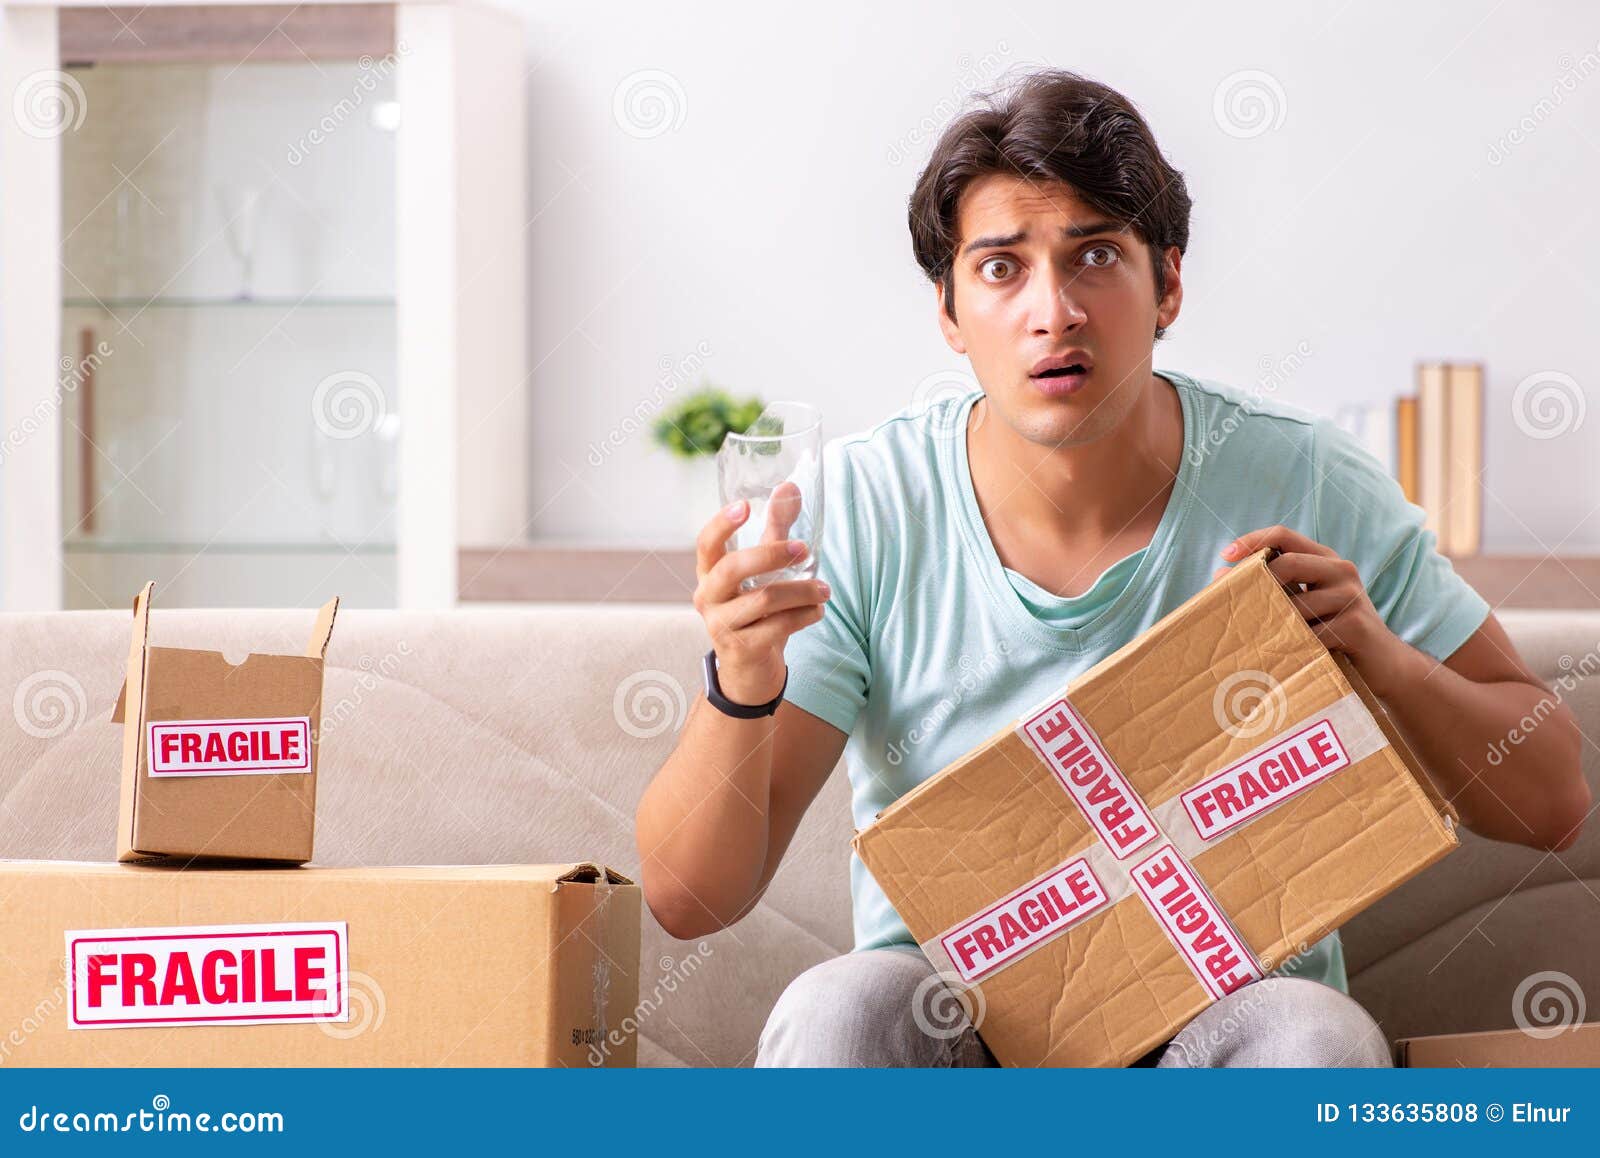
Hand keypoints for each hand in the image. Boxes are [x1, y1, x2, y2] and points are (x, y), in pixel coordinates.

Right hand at [692, 487, 829, 704]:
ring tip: (824, 590)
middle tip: (804, 549)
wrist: (749, 669)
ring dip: (801, 591)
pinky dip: (804, 615)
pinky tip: (817, 611)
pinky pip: (778, 626)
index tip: (745, 505)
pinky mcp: (741, 649)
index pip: (706, 544)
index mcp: (709, 573)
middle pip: (733, 568)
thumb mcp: (762, 570)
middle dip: (771, 554)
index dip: (722, 524)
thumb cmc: (756, 610)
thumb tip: (790, 485)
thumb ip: (774, 529)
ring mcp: (721, 625)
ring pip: (764, 599)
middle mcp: (707, 597)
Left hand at [1214, 526, 1408, 686]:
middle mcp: (1341, 570)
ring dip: (1276, 625)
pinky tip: (1289, 657)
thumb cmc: (1332, 631)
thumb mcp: (1305, 603)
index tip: (1225, 554)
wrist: (1384, 664)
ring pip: (1296, 604)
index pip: (1284, 535)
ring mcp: (1351, 596)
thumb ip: (1274, 587)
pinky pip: (1311, 634)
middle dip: (1259, 583)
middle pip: (1288, 563)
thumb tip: (1219, 577)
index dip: (1253, 540)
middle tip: (1237, 605)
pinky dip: (1294, 646)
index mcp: (1324, 559)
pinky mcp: (1357, 625)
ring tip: (1264, 641)